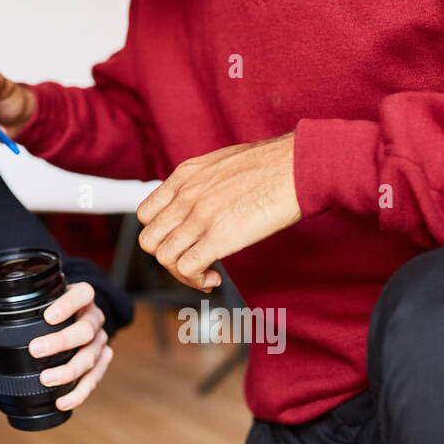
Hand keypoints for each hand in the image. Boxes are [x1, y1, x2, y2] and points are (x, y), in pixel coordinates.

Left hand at [0, 280, 112, 410]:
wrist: (80, 315)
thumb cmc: (53, 307)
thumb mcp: (37, 299)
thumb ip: (6, 306)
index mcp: (81, 297)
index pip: (83, 294)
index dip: (68, 304)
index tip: (48, 316)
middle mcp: (94, 317)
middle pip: (85, 330)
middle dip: (60, 342)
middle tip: (35, 350)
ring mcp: (101, 340)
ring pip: (91, 356)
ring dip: (68, 371)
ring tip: (46, 380)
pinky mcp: (102, 360)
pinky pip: (95, 378)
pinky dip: (79, 392)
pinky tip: (62, 401)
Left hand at [136, 132, 300, 292]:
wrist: (298, 166)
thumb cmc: (271, 164)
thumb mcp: (222, 163)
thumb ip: (202, 182)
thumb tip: (202, 200)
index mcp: (184, 176)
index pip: (145, 214)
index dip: (160, 234)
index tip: (181, 242)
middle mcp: (185, 196)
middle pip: (149, 240)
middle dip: (168, 258)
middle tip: (192, 263)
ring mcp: (199, 216)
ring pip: (164, 258)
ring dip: (181, 275)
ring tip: (205, 275)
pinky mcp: (218, 237)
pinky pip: (187, 268)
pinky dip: (196, 280)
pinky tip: (213, 279)